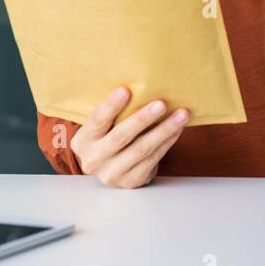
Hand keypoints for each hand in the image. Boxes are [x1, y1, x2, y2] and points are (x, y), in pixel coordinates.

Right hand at [70, 87, 188, 187]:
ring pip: (141, 149)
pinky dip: (167, 142)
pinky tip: (177, 129)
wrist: (112, 169)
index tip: (125, 90)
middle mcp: (94, 159)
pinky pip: (153, 159)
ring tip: (181, 115)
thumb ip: (113, 113)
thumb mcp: (103, 127)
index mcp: (83, 141)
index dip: (110, 106)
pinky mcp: (131, 181)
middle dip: (142, 119)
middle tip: (161, 104)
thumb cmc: (110, 136)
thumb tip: (141, 84)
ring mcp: (112, 173)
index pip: (96, 120)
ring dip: (164, 130)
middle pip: (121, 137)